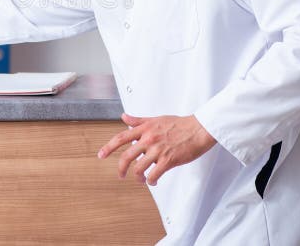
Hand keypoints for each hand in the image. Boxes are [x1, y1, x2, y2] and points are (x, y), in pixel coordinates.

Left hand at [98, 113, 216, 185]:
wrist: (198, 129)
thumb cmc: (178, 124)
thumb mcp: (155, 119)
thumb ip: (138, 120)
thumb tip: (124, 117)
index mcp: (144, 129)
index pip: (121, 138)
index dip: (108, 147)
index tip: (101, 155)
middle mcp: (148, 139)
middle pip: (127, 156)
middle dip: (121, 168)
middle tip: (121, 175)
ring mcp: (158, 150)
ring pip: (139, 168)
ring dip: (138, 177)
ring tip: (141, 179)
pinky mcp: (168, 160)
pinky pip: (154, 174)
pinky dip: (151, 180)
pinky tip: (153, 181)